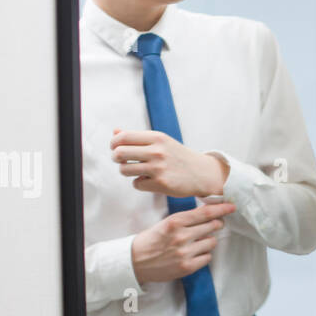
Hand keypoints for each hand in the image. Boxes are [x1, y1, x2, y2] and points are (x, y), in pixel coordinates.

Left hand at [110, 128, 228, 197]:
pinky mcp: (161, 183)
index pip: (123, 137)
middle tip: (121, 160)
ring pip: (124, 170)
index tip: (116, 148)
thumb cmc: (178, 156)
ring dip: (126, 171)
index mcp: (156, 137)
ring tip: (135, 171)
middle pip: (119, 153)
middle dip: (116, 158)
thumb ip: (138, 137)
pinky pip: (136, 184)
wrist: (201, 173)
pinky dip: (139, 183)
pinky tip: (149, 180)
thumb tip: (115, 131)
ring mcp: (158, 168)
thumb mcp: (161, 141)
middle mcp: (157, 151)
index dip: (114, 143)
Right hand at [131, 201, 235, 283]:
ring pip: (212, 242)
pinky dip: (203, 255)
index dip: (221, 209)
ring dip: (208, 241)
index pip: (205, 213)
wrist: (135, 261)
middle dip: (216, 225)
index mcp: (175, 222)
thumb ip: (186, 219)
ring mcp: (185, 252)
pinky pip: (207, 257)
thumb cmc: (151, 240)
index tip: (231, 207)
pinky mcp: (187, 267)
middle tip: (212, 226)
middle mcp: (182, 236)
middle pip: (212, 226)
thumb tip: (207, 213)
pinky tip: (193, 254)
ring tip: (196, 243)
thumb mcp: (166, 223)